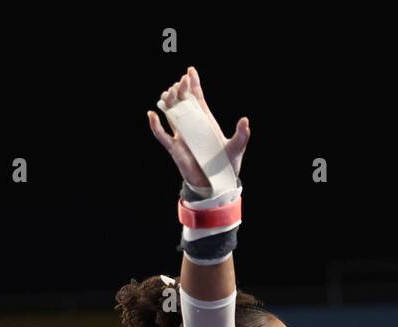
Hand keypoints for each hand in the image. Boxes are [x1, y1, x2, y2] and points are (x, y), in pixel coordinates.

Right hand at [147, 66, 250, 188]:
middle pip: (182, 101)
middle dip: (180, 89)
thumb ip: (241, 135)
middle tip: (181, 83)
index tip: (190, 70)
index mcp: (205, 121)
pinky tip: (152, 114)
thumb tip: (245, 121)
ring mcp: (182, 135)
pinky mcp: (174, 148)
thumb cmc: (226, 166)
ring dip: (168, 102)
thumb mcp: (236, 148)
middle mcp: (192, 125)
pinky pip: (161, 135)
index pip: (197, 98)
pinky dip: (155, 125)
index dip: (193, 84)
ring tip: (169, 94)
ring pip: (170, 113)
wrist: (216, 184)